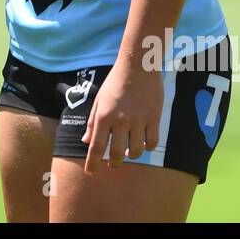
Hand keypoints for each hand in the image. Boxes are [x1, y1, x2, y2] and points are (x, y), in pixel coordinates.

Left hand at [81, 58, 164, 173]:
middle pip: (116, 154)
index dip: (93, 163)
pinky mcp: (153, 118)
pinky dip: (148, 147)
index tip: (91, 172)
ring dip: (131, 156)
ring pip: (135, 151)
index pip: (96, 147)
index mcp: (104, 116)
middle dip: (113, 163)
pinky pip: (152, 142)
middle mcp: (120, 121)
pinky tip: (144, 143)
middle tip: (113, 164)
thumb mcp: (99, 100)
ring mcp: (138, 120)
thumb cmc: (115, 82)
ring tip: (129, 153)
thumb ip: (93, 122)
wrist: (138, 66)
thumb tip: (86, 140)